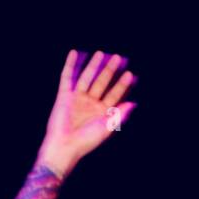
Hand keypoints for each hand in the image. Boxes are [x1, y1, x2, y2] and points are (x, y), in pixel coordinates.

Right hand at [37, 50, 136, 176]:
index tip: (131, 74)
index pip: (116, 94)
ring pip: (87, 77)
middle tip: (119, 58)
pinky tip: (75, 52)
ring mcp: (78, 98)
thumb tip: (134, 103)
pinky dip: (70, 64)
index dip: (123, 85)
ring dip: (94, 65)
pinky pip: (67, 76)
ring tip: (102, 53)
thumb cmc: (87, 141)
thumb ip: (120, 114)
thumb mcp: (107, 128)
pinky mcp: (64, 95)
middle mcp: (91, 103)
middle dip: (110, 71)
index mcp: (103, 112)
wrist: (65, 145)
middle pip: (103, 83)